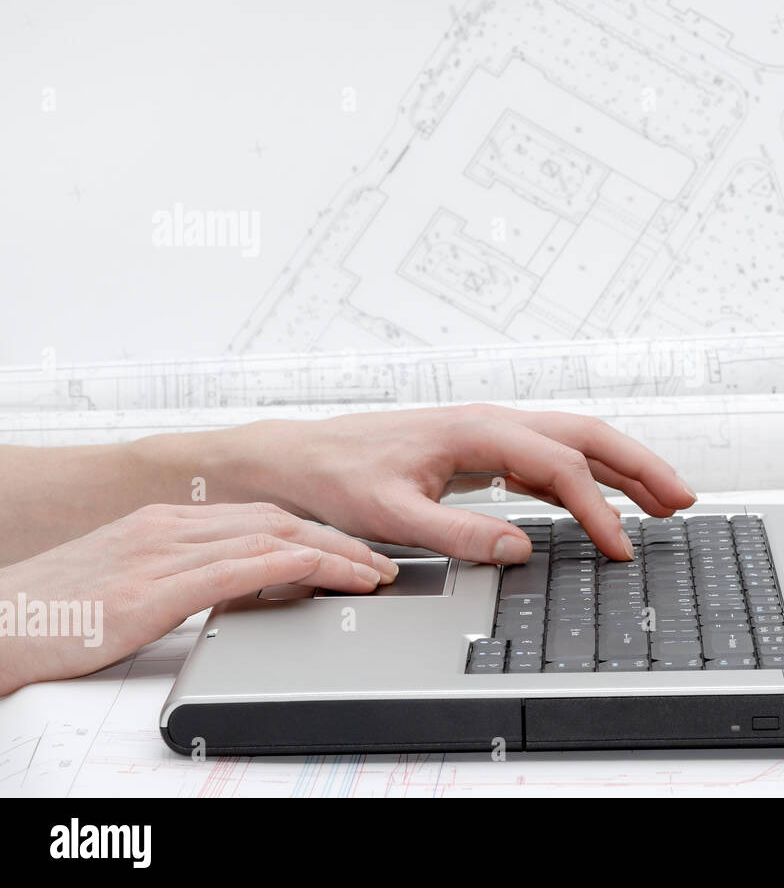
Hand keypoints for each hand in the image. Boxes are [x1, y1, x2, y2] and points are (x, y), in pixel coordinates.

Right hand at [0, 502, 397, 694]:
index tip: (351, 549)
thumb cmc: (54, 614)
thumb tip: (232, 588)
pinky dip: (295, 568)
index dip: (313, 532)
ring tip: (372, 575)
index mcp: (163, 523)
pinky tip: (327, 577)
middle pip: (276, 522)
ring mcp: (162, 553)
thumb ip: (179, 577)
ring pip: (271, 539)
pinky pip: (242, 568)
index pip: (258, 517)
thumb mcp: (126, 583)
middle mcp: (168, 528)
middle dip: (337, 540)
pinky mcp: (155, 587)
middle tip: (380, 561)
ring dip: (332, 555)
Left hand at [248, 405, 696, 563]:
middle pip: (586, 435)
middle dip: (640, 465)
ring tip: (665, 501)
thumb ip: (458, 534)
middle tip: (683, 499)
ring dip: (622, 468)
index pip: (559, 466)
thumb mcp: (390, 515)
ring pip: (574, 443)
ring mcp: (491, 434)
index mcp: (478, 431)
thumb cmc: (339, 479)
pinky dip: (586, 479)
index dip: (598, 508)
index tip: (623, 547)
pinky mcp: (484, 451)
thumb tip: (521, 549)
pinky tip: (603, 503)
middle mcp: (493, 423)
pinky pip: (550, 459)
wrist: (300, 458)